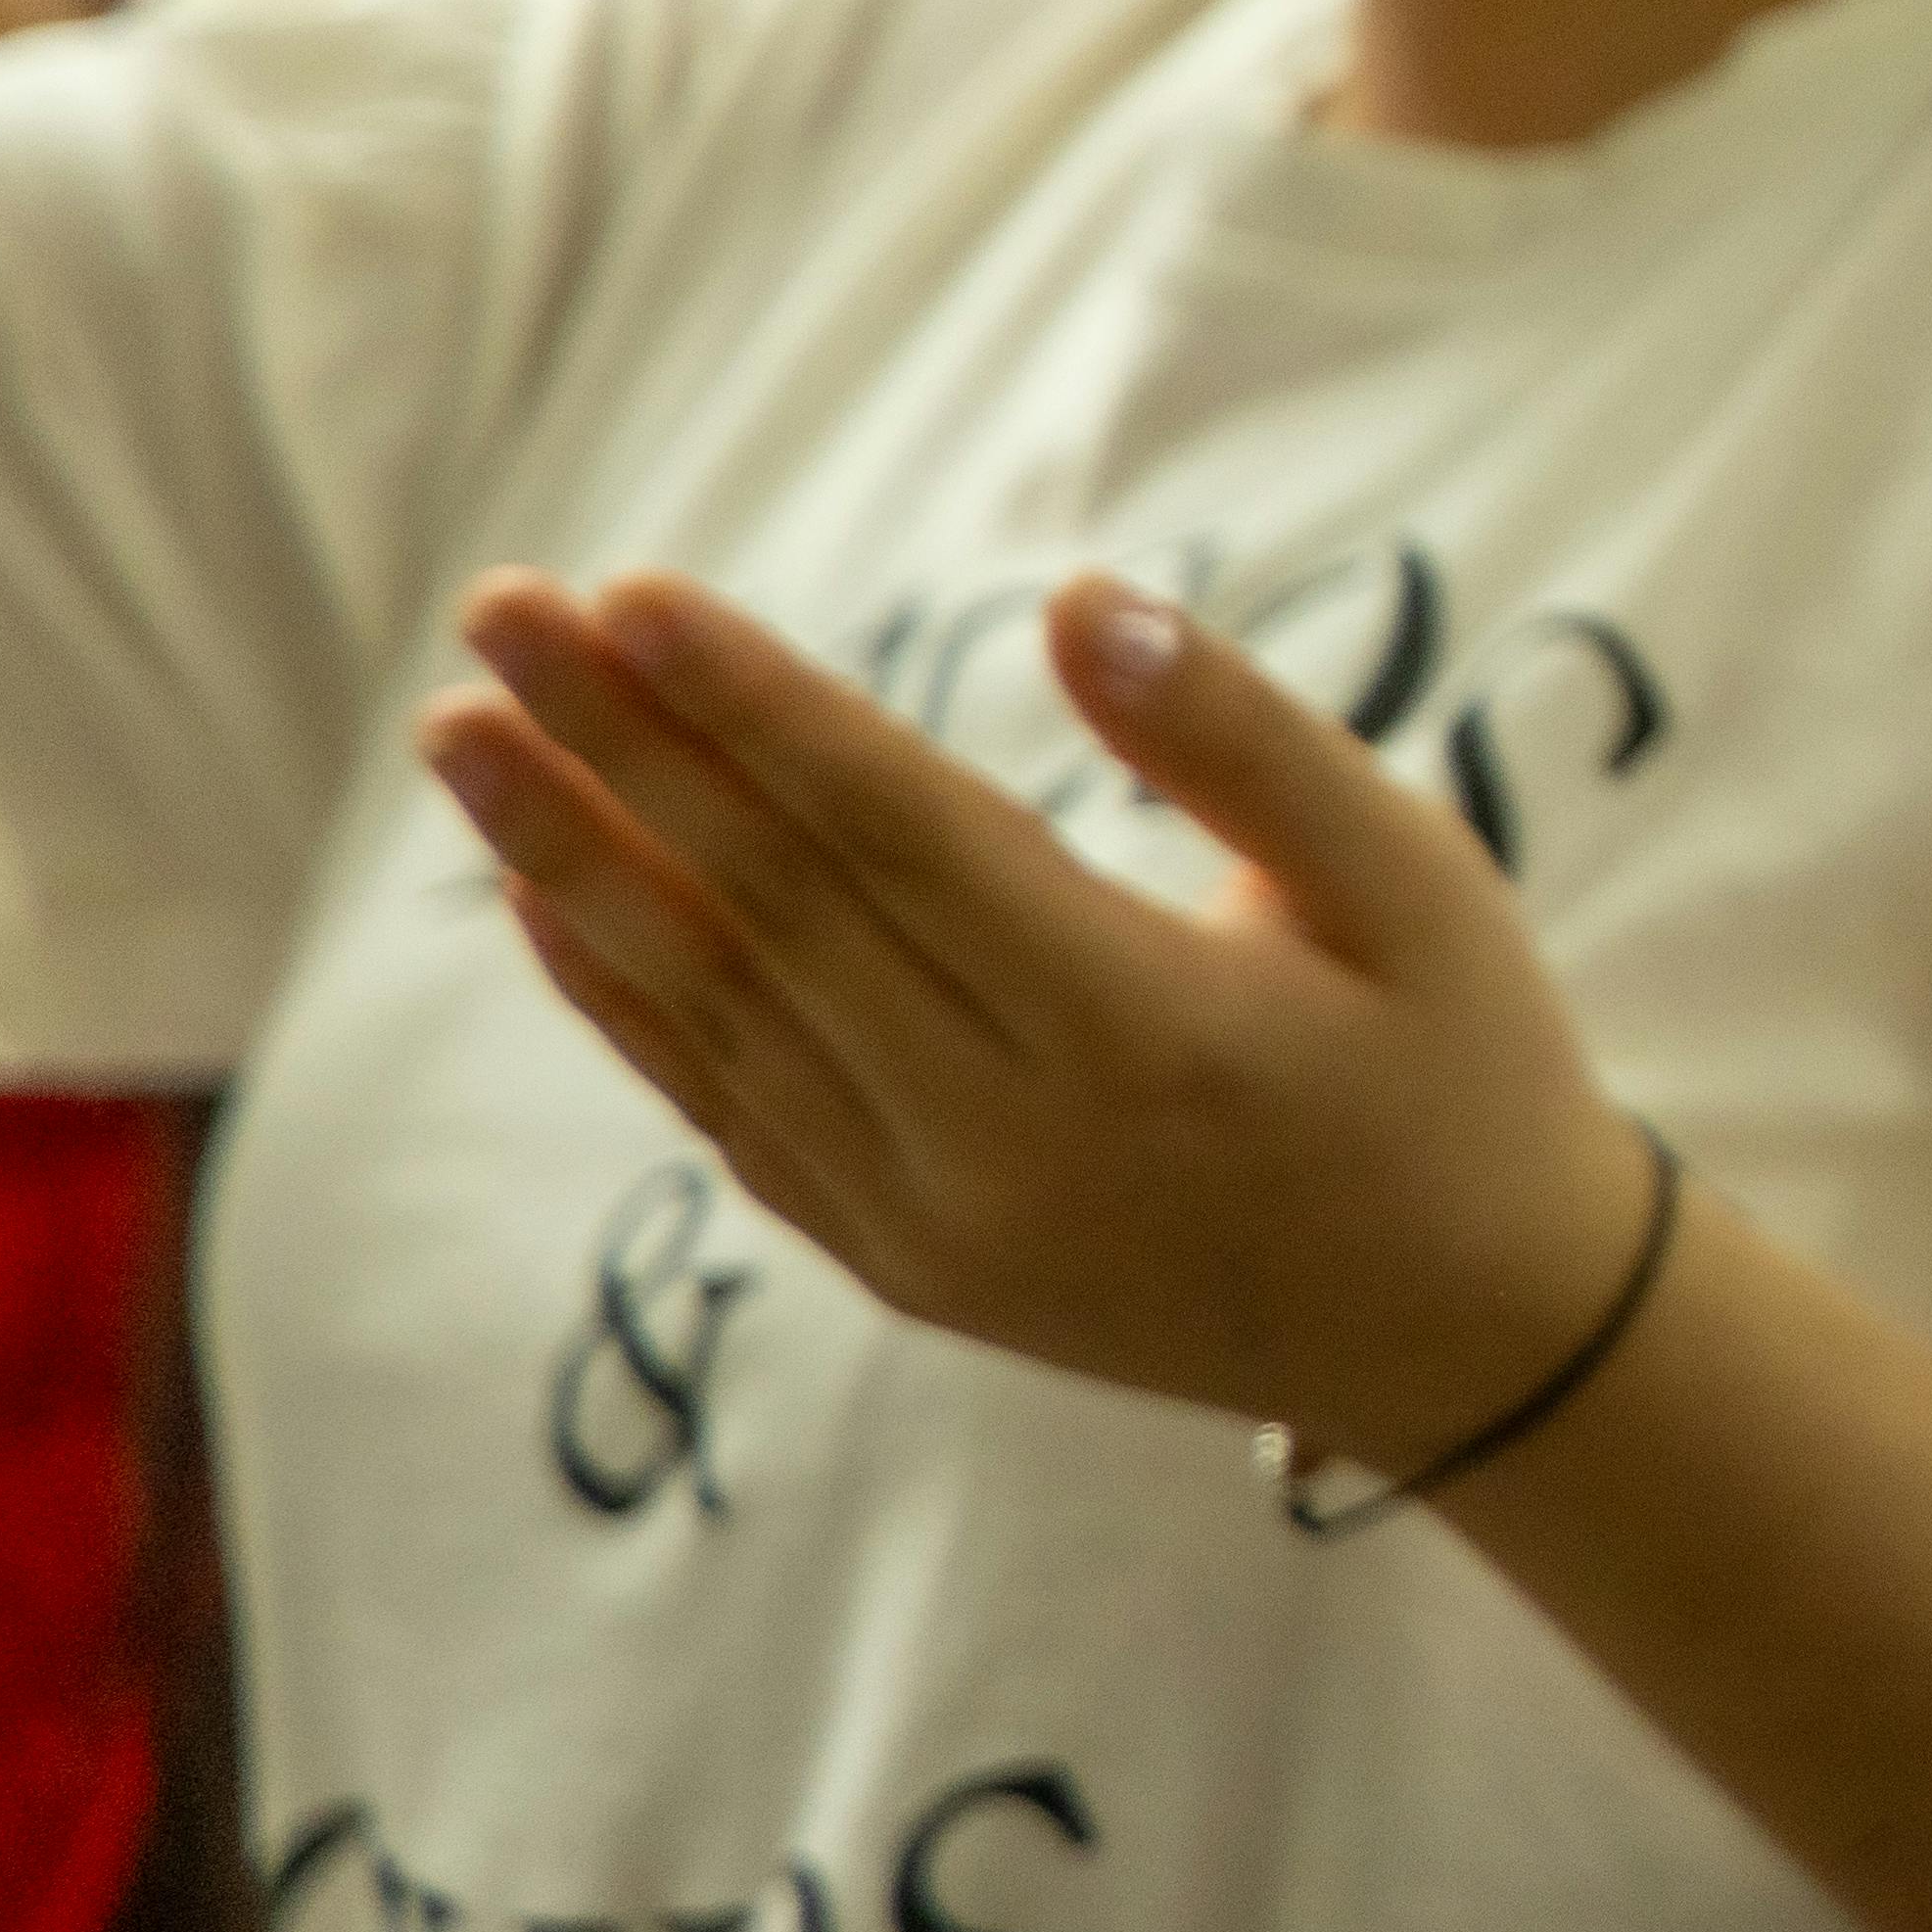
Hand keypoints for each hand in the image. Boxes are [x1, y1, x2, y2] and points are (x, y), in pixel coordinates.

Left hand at [417, 567, 1655, 1475]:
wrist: (1471, 1338)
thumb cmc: (1463, 1067)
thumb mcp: (1415, 881)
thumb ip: (1245, 742)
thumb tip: (1077, 601)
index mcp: (1145, 1030)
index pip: (897, 835)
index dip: (753, 708)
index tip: (626, 593)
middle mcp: (1010, 1140)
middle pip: (773, 906)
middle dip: (618, 746)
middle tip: (499, 605)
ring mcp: (939, 1218)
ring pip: (719, 1009)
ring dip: (570, 860)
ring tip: (461, 728)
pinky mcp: (907, 1262)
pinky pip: (729, 1110)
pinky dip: (624, 998)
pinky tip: (542, 893)